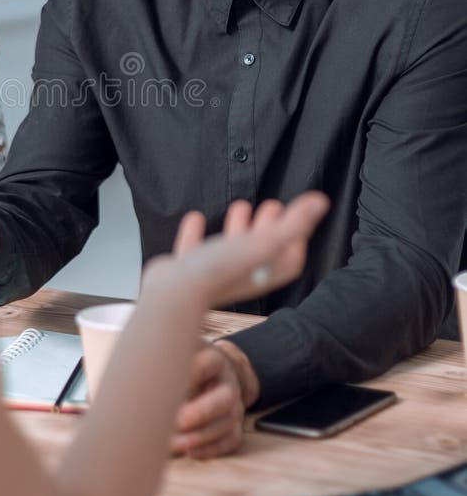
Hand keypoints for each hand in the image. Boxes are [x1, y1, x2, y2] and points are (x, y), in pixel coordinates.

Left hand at [169, 343, 244, 457]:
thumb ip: (160, 363)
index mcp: (211, 358)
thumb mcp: (175, 355)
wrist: (211, 372)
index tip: (167, 386)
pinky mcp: (235, 425)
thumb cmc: (183, 364)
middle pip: (225, 397)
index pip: (208, 363)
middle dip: (201, 413)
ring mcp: (235, 404)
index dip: (191, 375)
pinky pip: (232, 440)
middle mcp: (227, 380)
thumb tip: (131, 381)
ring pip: (228, 421)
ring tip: (172, 444)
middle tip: (176, 423)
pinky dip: (212, 449)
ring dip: (200, 436)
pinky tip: (190, 452)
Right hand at [170, 193, 328, 307]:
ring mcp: (212, 275)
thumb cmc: (220, 270)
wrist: (174, 294)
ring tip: (240, 206)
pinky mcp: (186, 272)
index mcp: (264, 275)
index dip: (297, 236)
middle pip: (262, 252)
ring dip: (238, 229)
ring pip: (229, 250)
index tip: (298, 213)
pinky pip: (194, 250)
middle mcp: (242, 277)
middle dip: (269, 227)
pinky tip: (195, 218)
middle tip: (272, 205)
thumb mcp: (263, 243)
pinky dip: (196, 234)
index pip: (289, 257)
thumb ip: (293, 224)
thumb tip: (321, 202)